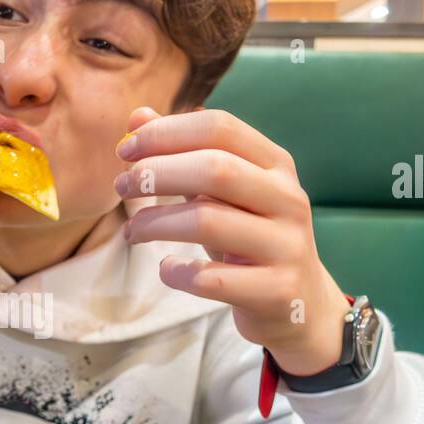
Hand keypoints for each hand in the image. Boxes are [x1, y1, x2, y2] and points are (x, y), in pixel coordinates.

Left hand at [115, 106, 348, 375]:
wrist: (300, 305)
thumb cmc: (250, 239)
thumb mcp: (223, 195)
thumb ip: (183, 154)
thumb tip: (137, 117)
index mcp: (276, 165)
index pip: (220, 128)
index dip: (167, 133)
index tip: (125, 149)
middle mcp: (288, 199)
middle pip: (215, 169)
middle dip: (157, 173)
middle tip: (122, 187)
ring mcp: (286, 246)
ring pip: (208, 221)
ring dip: (156, 223)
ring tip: (133, 232)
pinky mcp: (276, 291)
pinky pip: (214, 280)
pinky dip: (179, 272)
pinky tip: (166, 269)